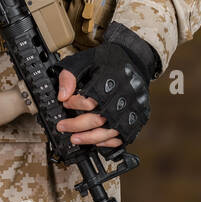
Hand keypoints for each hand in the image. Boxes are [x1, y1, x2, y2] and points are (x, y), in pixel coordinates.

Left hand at [55, 24, 157, 148]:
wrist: (136, 59)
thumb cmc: (109, 60)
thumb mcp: (86, 60)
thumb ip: (70, 75)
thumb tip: (62, 96)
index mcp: (112, 79)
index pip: (90, 99)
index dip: (74, 104)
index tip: (65, 102)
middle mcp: (125, 96)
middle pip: (98, 119)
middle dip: (76, 125)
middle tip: (63, 126)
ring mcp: (133, 109)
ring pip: (110, 131)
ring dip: (90, 138)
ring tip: (75, 138)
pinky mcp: (138, 118)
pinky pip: (123, 136)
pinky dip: (108, 142)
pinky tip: (95, 141)